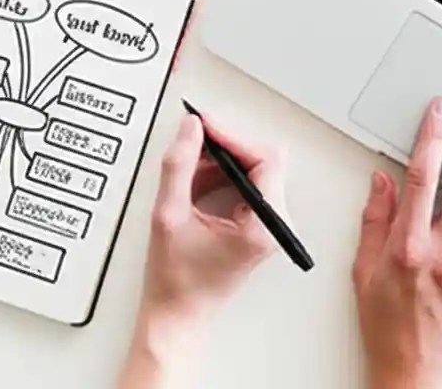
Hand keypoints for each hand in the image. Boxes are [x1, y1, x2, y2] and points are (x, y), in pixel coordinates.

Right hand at [118, 114, 287, 388]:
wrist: (178, 314)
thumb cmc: (176, 279)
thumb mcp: (168, 215)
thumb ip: (178, 166)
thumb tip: (190, 128)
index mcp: (263, 224)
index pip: (264, 158)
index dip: (232, 136)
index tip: (203, 127)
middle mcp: (274, 222)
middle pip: (262, 159)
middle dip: (224, 147)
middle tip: (191, 143)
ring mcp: (267, 223)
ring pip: (252, 167)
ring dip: (219, 161)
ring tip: (187, 169)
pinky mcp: (256, 223)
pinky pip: (245, 183)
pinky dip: (219, 175)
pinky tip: (194, 183)